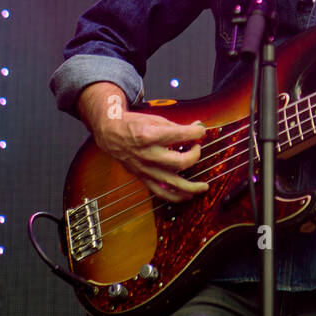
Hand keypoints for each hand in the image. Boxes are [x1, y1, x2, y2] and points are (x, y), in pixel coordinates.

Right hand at [89, 105, 209, 201]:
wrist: (111, 134)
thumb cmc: (133, 125)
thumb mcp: (155, 119)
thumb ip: (177, 126)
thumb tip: (197, 128)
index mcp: (150, 135)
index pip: (180, 135)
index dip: (196, 132)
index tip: (201, 130)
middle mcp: (148, 154)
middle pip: (179, 162)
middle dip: (195, 156)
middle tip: (197, 148)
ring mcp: (145, 168)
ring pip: (172, 183)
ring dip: (191, 187)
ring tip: (203, 186)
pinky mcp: (142, 177)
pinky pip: (160, 192)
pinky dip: (175, 196)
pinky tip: (187, 196)